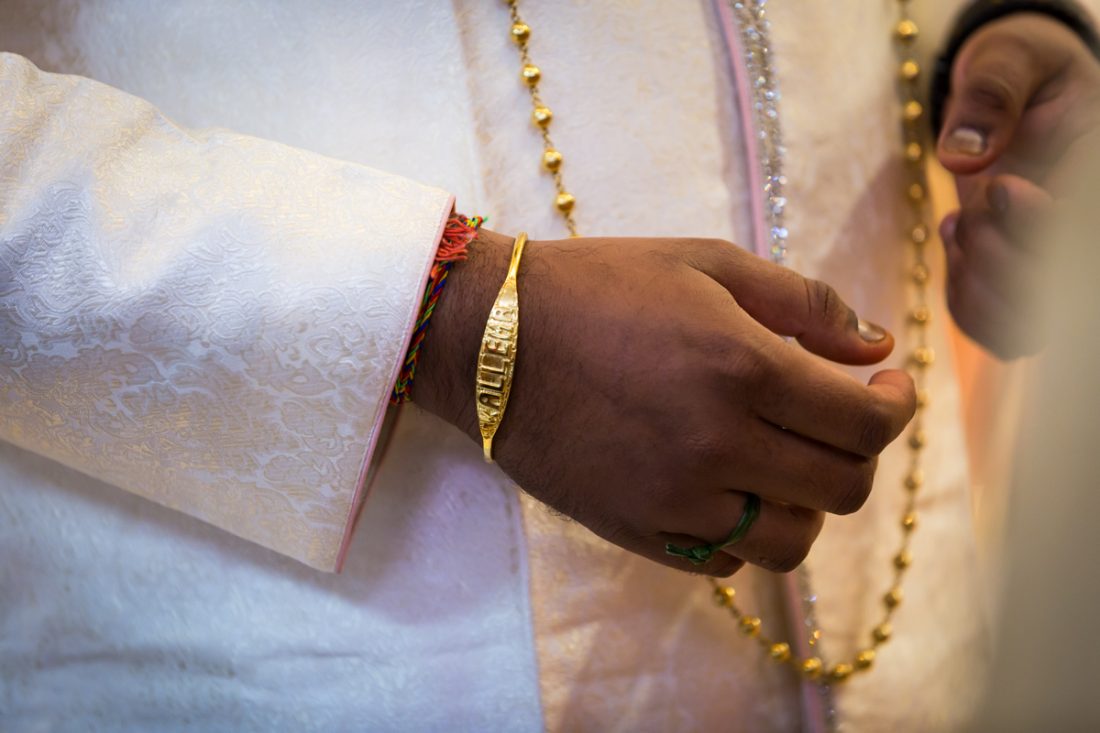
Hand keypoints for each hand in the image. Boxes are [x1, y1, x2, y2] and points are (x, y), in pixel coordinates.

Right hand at [415, 230, 915, 576]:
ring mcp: (673, 499)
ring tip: (781, 460)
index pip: (866, 424)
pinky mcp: (635, 530)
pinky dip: (744, 532)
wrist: (488, 337)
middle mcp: (716, 444)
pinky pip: (724, 562)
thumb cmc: (598, 286)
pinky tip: (724, 487)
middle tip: (837, 420)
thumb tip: (877, 347)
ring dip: (805, 503)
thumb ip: (803, 302)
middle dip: (858, 454)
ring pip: (790, 542)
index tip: (885, 386)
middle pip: (841, 489)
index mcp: (742, 368)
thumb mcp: (705, 264)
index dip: (895, 407)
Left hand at [937, 12, 1099, 357]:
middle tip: (965, 214)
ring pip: (1026, 327)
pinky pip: (997, 331)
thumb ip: (992, 97)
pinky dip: (962, 299)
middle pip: (1056, 293)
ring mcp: (1062, 274)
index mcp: (1095, 170)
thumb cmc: (1016, 74)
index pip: (1079, 230)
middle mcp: (1085, 234)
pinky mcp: (1028, 294)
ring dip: (975, 284)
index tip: (1001, 188)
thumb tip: (965, 157)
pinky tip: (954, 241)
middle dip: (999, 259)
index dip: (1040, 224)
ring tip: (957, 225)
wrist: (1012, 104)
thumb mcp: (1009, 60)